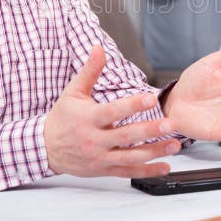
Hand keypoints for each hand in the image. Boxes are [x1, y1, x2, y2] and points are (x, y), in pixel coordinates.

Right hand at [44, 45, 180, 177]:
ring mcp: (101, 157)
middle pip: (126, 136)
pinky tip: (165, 166)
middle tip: (169, 124)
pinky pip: (128, 172)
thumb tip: (98, 48)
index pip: (113, 111)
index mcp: (89, 118)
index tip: (151, 98)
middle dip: (149, 130)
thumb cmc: (62, 118)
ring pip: (131, 157)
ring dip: (155, 152)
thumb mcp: (72, 92)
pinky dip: (148, 171)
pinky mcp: (104, 169)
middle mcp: (95, 140)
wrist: (45, 148)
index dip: (132, 105)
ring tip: (175, 145)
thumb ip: (90, 71)